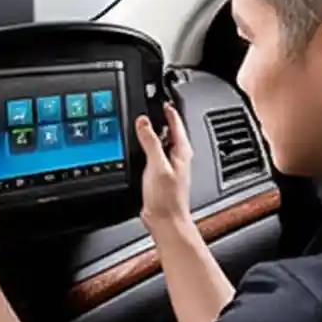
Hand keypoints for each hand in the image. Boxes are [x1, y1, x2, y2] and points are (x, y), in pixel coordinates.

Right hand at [135, 103, 193, 239]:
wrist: (165, 221)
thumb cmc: (168, 199)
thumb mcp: (157, 165)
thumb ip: (151, 142)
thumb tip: (144, 122)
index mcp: (182, 151)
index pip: (177, 123)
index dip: (169, 110)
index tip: (162, 99)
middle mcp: (178, 158)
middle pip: (169, 132)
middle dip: (160, 121)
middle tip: (149, 110)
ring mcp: (169, 167)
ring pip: (161, 144)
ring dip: (152, 136)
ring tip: (142, 127)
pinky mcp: (160, 176)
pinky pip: (154, 156)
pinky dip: (147, 150)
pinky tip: (139, 151)